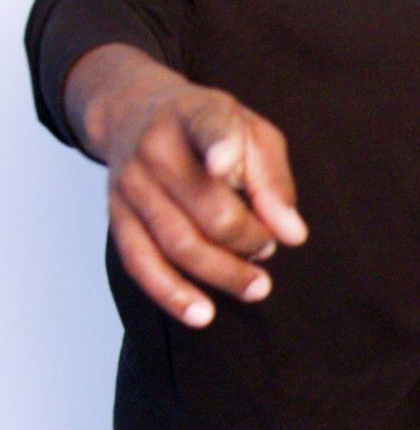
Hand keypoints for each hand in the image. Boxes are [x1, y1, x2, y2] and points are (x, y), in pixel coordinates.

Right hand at [66, 46, 306, 328]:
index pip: (208, 127)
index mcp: (195, 115)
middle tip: (268, 248)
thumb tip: (292, 235)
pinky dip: (172, 294)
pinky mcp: (117, 216)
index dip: (218, 146)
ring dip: (225, 273)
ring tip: (257, 286)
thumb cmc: (208, 131)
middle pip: (208, 209)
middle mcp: (156, 148)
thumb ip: (274, 181)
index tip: (224, 164)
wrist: (135, 115)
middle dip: (248, 240)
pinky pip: (142, 264)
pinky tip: (202, 315)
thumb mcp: (251, 133)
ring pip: (178, 244)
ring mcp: (131, 184)